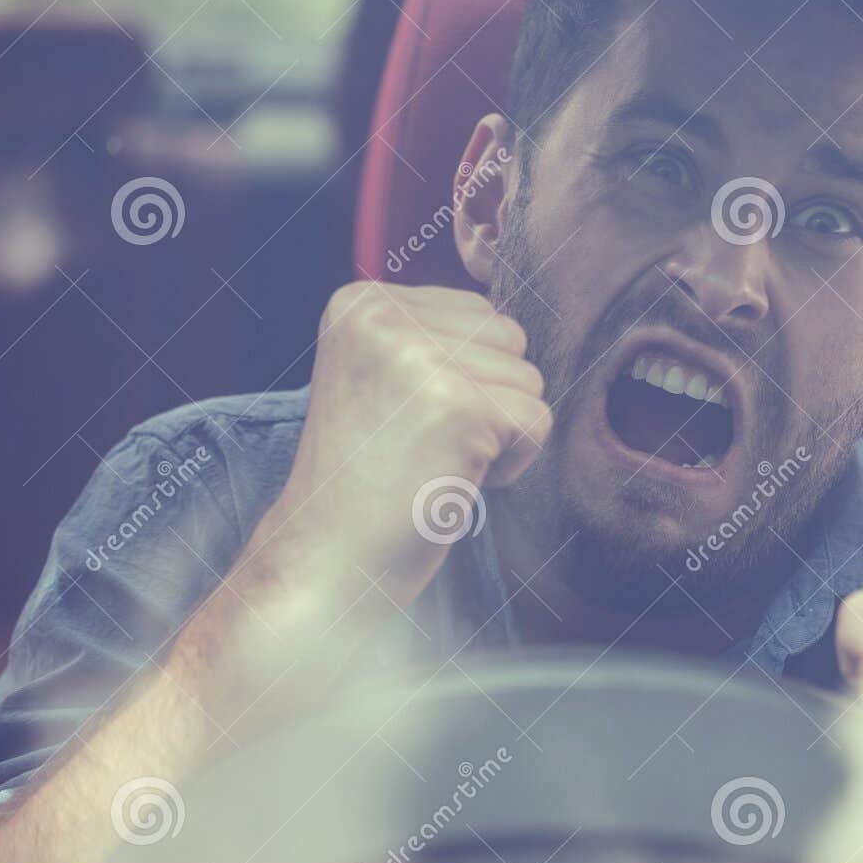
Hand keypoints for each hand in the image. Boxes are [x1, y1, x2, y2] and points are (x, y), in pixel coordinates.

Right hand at [188, 282, 549, 716]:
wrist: (324, 560)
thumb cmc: (363, 482)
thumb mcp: (381, 378)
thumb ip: (433, 338)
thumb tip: (514, 324)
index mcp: (360, 301)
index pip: (478, 312)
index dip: (466, 377)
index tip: (408, 421)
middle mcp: (385, 316)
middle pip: (509, 338)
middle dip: (489, 398)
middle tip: (423, 445)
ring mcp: (420, 357)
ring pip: (528, 379)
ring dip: (499, 432)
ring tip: (434, 461)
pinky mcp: (458, 404)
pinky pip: (538, 420)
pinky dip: (512, 463)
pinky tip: (454, 479)